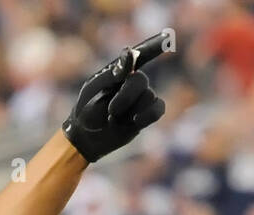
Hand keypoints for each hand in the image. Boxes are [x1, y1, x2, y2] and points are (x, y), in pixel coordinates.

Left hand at [62, 32, 170, 162]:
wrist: (86, 136)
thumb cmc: (86, 108)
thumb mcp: (93, 89)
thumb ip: (112, 72)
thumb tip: (129, 53)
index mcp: (119, 71)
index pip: (139, 55)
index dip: (154, 46)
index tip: (167, 37)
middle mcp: (132, 81)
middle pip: (140, 81)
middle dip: (125, 97)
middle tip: (111, 110)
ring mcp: (141, 96)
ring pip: (148, 97)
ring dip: (128, 111)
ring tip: (113, 118)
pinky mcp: (147, 112)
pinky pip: (158, 109)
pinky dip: (148, 115)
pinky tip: (135, 121)